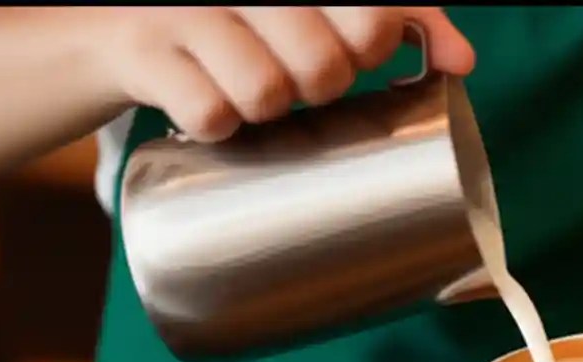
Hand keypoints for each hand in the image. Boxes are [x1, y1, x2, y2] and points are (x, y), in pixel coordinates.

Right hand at [97, 6, 473, 141]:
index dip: (376, 42)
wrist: (119, 27)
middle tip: (301, 82)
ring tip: (253, 93)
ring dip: (267, 114)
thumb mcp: (314, 10)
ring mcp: (186, 10)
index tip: (361, 50)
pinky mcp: (144, 52)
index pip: (375, 12)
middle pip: (326, 66)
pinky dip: (216, 128)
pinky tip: (210, 107)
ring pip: (267, 95)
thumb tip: (462, 63)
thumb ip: (394, 21)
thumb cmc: (244, 23)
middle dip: (322, 88)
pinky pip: (211, 116)